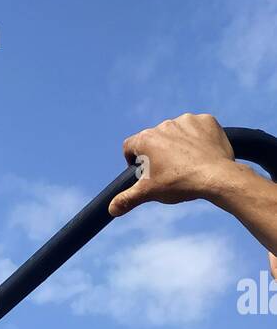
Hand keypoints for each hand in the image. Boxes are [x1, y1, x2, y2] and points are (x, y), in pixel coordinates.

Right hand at [108, 113, 238, 217]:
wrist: (216, 176)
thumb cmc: (180, 184)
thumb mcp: (149, 193)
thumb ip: (127, 199)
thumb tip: (111, 208)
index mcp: (146, 139)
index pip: (129, 146)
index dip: (133, 160)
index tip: (144, 172)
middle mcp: (164, 125)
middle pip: (155, 140)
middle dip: (159, 154)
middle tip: (169, 172)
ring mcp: (187, 120)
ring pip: (177, 133)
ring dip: (179, 145)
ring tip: (188, 164)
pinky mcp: (206, 121)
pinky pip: (198, 128)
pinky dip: (199, 138)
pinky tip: (202, 153)